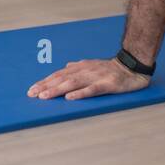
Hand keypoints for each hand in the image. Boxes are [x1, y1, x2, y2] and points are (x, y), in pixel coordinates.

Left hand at [28, 57, 151, 100]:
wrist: (132, 66)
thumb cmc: (110, 68)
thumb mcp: (92, 65)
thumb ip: (78, 67)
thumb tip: (65, 67)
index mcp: (80, 67)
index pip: (59, 75)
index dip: (45, 82)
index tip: (32, 90)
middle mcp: (85, 71)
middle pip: (62, 79)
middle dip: (46, 86)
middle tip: (32, 94)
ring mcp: (96, 77)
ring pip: (73, 83)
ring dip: (57, 90)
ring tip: (45, 97)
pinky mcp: (107, 84)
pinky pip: (92, 89)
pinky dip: (80, 93)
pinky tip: (70, 98)